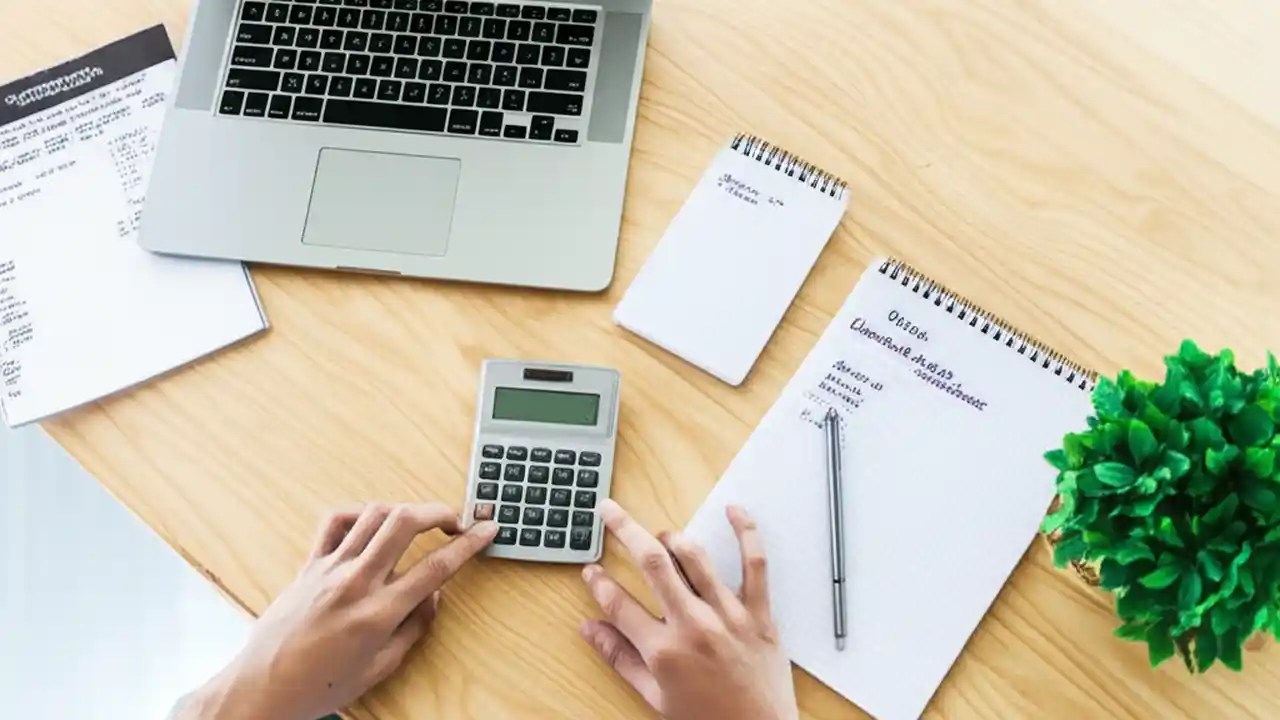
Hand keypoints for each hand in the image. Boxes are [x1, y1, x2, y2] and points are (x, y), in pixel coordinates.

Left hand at [179, 503, 497, 719]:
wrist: (263, 688)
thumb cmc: (320, 686)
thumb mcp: (380, 667)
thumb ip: (413, 627)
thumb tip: (433, 596)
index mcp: (377, 613)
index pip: (436, 567)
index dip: (468, 544)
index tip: (486, 529)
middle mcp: (354, 583)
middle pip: (404, 522)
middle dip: (438, 511)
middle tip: (455, 519)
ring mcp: (329, 569)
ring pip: (373, 514)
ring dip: (404, 509)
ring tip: (418, 521)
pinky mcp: (309, 565)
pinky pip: (335, 522)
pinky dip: (360, 513)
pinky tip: (372, 523)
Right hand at [580, 500, 797, 719]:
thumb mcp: (655, 698)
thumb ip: (620, 659)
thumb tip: (589, 630)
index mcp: (664, 651)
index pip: (619, 603)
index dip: (599, 583)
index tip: (591, 570)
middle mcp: (693, 626)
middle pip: (651, 564)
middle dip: (624, 530)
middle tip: (609, 510)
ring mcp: (728, 616)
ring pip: (695, 557)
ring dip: (671, 536)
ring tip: (659, 534)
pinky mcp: (759, 614)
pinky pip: (755, 565)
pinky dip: (746, 533)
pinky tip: (734, 511)